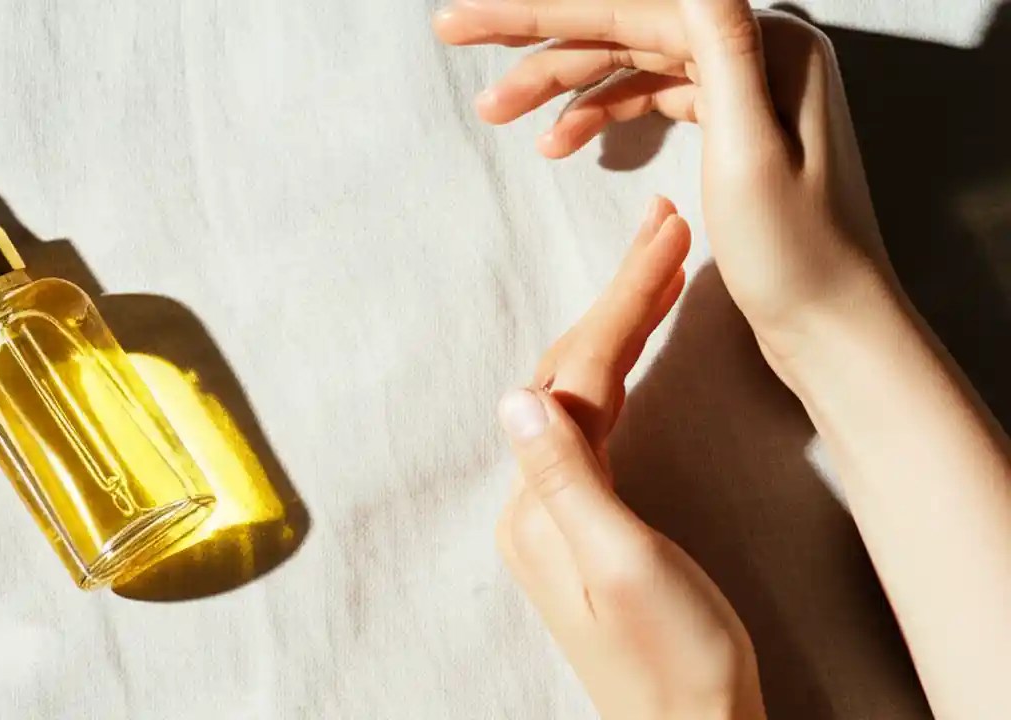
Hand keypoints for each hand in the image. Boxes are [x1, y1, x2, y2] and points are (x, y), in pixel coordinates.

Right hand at [434, 0, 900, 378]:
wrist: (833, 326)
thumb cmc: (798, 256)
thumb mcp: (750, 154)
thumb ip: (720, 51)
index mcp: (766, 44)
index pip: (631, 11)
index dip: (542, 12)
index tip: (463, 18)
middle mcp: (757, 50)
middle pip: (626, 25)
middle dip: (538, 38)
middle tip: (454, 33)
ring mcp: (745, 86)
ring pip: (631, 61)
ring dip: (561, 84)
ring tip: (494, 113)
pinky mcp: (732, 124)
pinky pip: (652, 96)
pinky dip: (601, 113)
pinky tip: (558, 140)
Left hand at [496, 200, 765, 719]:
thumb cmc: (675, 660)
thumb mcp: (623, 568)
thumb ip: (568, 479)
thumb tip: (516, 395)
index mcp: (539, 507)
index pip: (575, 378)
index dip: (622, 305)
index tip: (664, 241)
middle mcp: (535, 503)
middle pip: (569, 374)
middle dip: (617, 299)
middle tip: (664, 231)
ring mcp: (558, 513)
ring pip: (579, 394)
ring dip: (617, 326)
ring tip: (659, 266)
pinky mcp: (588, 524)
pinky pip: (594, 425)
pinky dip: (617, 373)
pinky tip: (634, 349)